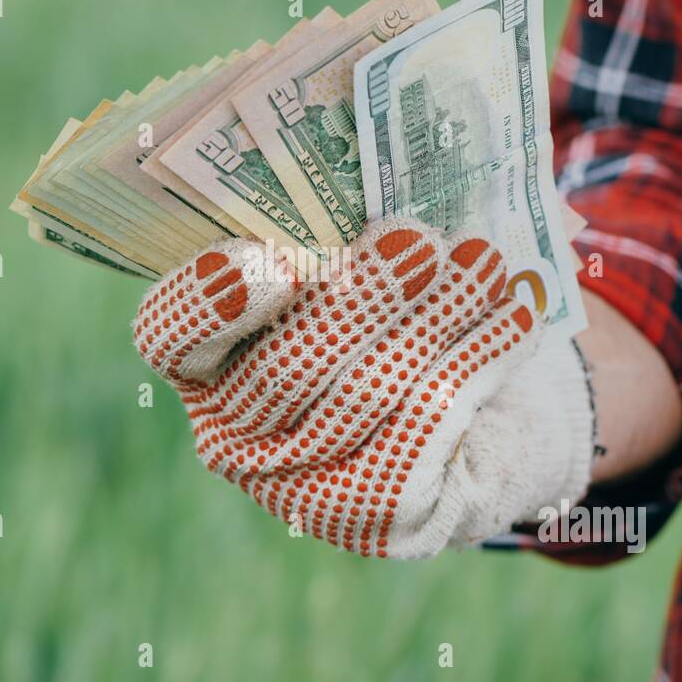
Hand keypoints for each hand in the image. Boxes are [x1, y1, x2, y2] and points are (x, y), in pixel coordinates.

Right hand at [134, 218, 548, 557]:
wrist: (473, 423)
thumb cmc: (395, 323)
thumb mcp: (362, 270)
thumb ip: (351, 229)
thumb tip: (401, 162)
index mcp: (206, 362)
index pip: (169, 335)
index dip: (206, 301)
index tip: (276, 262)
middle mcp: (237, 434)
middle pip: (284, 368)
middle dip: (359, 299)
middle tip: (417, 241)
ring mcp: (303, 487)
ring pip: (367, 395)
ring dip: (433, 319)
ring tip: (482, 262)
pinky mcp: (377, 519)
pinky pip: (428, 431)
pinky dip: (474, 361)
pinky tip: (512, 316)